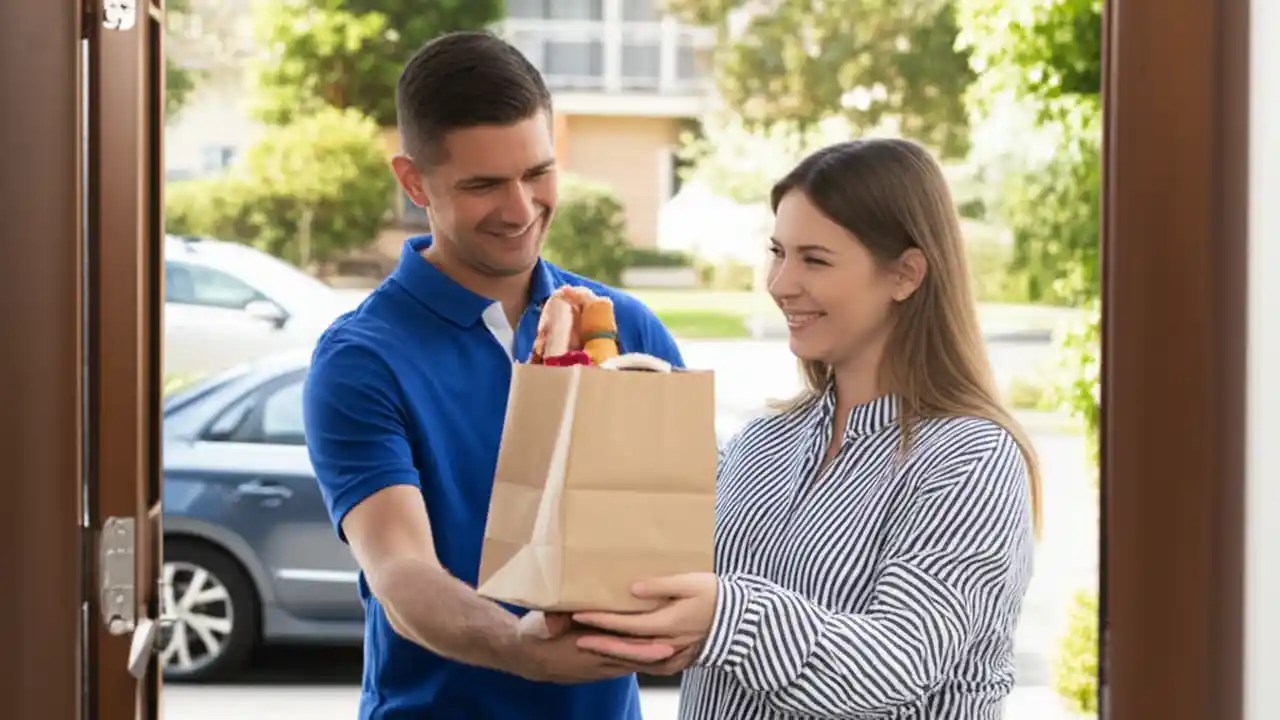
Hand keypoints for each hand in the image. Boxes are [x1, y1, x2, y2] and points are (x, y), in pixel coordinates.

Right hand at [505, 610, 677, 684]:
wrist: (525, 658)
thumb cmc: (536, 634)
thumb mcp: (542, 623)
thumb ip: (553, 621)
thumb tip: (555, 624)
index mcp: (588, 649)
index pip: (622, 652)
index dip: (644, 650)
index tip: (665, 645)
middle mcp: (598, 662)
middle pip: (636, 662)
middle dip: (659, 656)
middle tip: (684, 648)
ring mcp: (600, 668)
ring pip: (634, 665)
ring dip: (654, 659)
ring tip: (680, 649)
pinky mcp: (600, 669)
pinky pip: (626, 666)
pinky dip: (642, 660)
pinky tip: (656, 652)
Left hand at [571, 573, 716, 672]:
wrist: (741, 620)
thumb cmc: (716, 596)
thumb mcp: (691, 582)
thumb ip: (661, 585)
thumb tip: (632, 590)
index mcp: (669, 624)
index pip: (627, 624)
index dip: (603, 620)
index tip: (581, 614)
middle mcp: (668, 644)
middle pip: (626, 647)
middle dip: (600, 643)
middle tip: (577, 637)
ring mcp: (673, 656)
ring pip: (636, 658)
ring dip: (613, 652)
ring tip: (592, 643)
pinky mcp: (678, 661)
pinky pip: (649, 664)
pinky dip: (631, 660)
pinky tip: (620, 654)